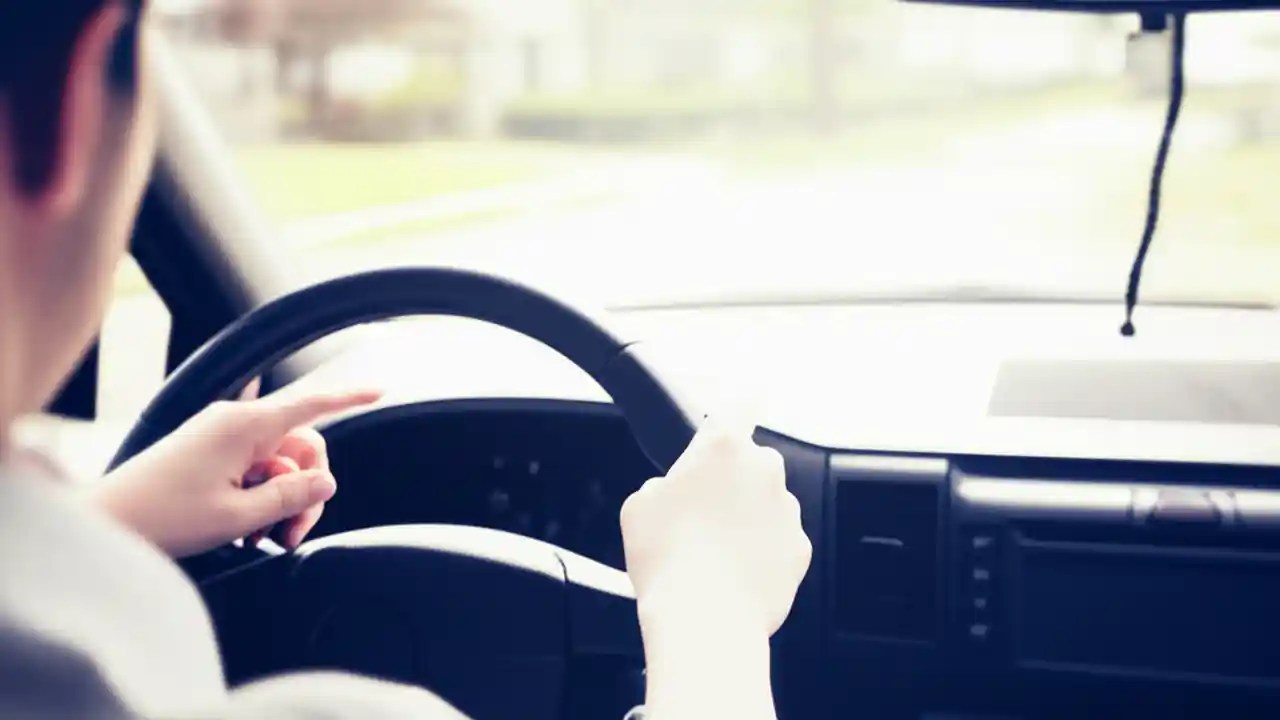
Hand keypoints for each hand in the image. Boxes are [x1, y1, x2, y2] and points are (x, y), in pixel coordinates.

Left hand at [91, 388, 379, 557]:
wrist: (106, 523)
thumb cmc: (163, 517)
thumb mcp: (239, 516)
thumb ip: (291, 496)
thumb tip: (326, 482)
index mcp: (244, 426)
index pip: (311, 404)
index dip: (349, 397)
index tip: (380, 391)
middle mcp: (235, 423)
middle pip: (300, 447)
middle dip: (307, 489)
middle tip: (291, 534)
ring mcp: (220, 437)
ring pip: (278, 464)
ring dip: (281, 501)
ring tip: (261, 539)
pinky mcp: (208, 454)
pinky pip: (253, 469)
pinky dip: (259, 498)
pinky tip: (244, 530)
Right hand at [620, 416, 811, 638]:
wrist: (705, 618)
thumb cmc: (667, 558)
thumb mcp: (638, 506)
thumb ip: (663, 486)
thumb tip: (673, 494)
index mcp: (723, 446)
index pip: (739, 407)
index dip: (738, 405)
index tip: (747, 400)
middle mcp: (764, 470)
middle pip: (750, 464)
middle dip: (732, 481)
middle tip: (700, 514)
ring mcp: (787, 510)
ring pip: (766, 504)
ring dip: (746, 520)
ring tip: (713, 554)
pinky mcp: (799, 549)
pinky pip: (778, 542)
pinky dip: (761, 553)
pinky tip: (733, 574)